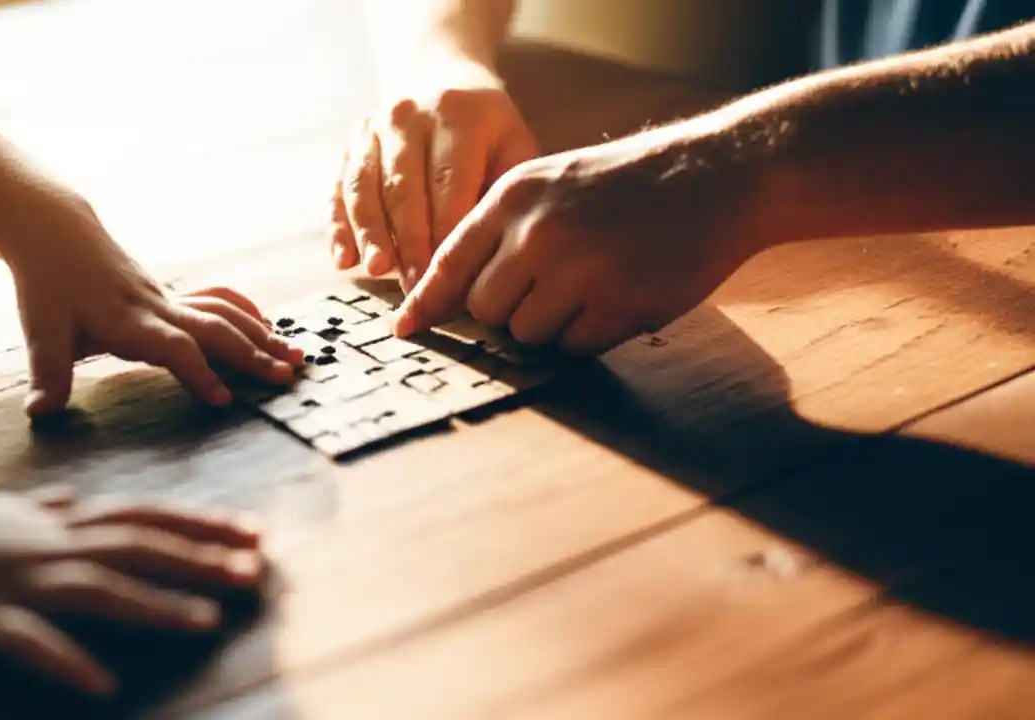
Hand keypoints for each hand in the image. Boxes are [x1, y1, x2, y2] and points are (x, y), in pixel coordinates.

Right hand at [0, 492, 263, 695]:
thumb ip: (39, 509)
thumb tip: (70, 499)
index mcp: (56, 525)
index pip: (143, 517)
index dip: (201, 526)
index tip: (254, 533)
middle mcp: (46, 546)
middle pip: (136, 548)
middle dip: (199, 560)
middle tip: (257, 572)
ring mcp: (11, 582)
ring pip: (95, 590)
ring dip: (154, 605)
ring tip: (208, 621)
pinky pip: (26, 645)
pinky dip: (65, 662)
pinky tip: (101, 683)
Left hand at [4, 200, 302, 416]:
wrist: (56, 232)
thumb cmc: (48, 284)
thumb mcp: (40, 332)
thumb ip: (47, 375)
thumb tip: (39, 414)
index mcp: (129, 321)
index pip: (174, 347)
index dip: (199, 371)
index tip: (224, 399)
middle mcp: (158, 308)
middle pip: (214, 329)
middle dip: (251, 354)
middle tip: (285, 377)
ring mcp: (169, 298)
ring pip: (225, 314)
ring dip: (262, 336)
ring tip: (296, 356)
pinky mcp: (172, 295)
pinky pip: (218, 300)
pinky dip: (248, 313)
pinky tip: (269, 329)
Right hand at [331, 52, 538, 289]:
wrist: (438, 76)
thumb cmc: (487, 129)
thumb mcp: (512, 145)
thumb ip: (503, 192)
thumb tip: (491, 256)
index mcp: (457, 117)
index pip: (449, 183)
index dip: (446, 233)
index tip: (451, 275)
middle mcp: (407, 117)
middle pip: (404, 189)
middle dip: (410, 243)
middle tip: (418, 287)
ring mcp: (372, 129)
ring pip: (365, 189)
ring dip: (371, 235)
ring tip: (379, 271)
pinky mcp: (350, 145)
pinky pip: (339, 190)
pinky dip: (339, 227)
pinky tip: (344, 260)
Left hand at [394, 125, 762, 353]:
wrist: (719, 175)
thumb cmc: (629, 182)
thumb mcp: (553, 180)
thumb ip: (501, 227)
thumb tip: (451, 292)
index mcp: (515, 197)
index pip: (449, 263)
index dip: (425, 303)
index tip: (405, 329)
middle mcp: (539, 233)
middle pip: (485, 310)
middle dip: (508, 310)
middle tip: (549, 285)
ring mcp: (580, 272)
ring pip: (526, 334)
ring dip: (550, 324)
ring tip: (589, 284)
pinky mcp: (620, 306)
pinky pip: (574, 347)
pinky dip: (589, 333)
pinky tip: (616, 296)